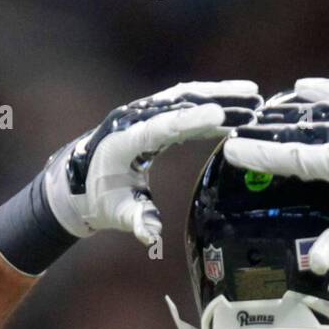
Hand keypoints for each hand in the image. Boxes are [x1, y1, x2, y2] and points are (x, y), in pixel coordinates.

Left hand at [45, 80, 261, 243]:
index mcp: (125, 142)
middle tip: (252, 99)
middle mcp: (133, 119)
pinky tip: (233, 99)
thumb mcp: (116, 213)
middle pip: (179, 102)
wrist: (76, 183)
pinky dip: (206, 98)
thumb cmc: (97, 200)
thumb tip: (151, 235)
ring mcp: (141, 113)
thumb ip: (136, 220)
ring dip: (217, 93)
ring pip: (182, 96)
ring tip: (252, 93)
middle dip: (217, 99)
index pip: (163, 127)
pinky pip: (181, 102)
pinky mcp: (150, 116)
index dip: (191, 120)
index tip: (220, 115)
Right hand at [223, 78, 328, 272]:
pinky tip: (311, 87)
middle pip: (300, 127)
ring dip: (292, 108)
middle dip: (270, 129)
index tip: (233, 151)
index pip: (292, 157)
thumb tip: (314, 264)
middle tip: (245, 129)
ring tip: (270, 107)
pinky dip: (325, 91)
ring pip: (320, 105)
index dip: (260, 156)